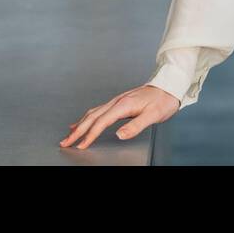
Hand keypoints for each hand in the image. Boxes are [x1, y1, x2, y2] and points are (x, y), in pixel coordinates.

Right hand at [60, 85, 179, 149]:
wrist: (168, 87)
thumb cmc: (162, 101)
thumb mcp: (153, 115)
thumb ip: (135, 126)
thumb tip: (119, 135)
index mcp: (123, 105)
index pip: (101, 122)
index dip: (89, 135)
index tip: (81, 145)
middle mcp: (116, 101)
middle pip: (91, 117)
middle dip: (77, 131)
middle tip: (65, 142)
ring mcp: (116, 101)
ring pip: (92, 113)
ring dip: (79, 125)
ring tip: (69, 135)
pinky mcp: (118, 103)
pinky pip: (98, 111)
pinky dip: (87, 118)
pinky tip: (82, 122)